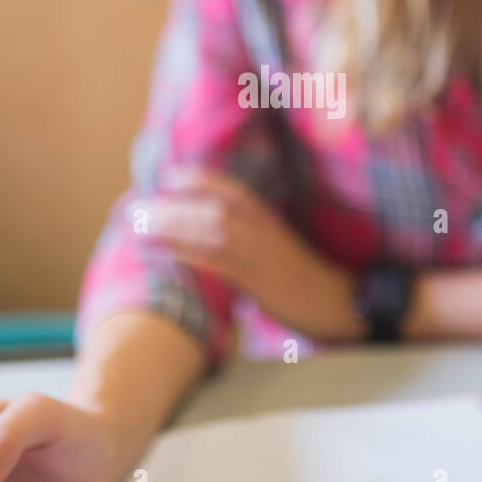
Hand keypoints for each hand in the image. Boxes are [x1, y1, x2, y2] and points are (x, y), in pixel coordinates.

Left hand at [139, 166, 365, 341]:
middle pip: (215, 209)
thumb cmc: (309, 280)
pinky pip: (221, 265)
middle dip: (176, 205)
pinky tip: (168, 253)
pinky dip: (191, 255)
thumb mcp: (281, 251)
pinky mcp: (262, 284)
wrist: (342, 304)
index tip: (170, 176)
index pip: (233, 192)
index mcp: (271, 222)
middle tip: (139, 205)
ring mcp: (264, 257)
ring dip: (176, 226)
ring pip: (214, 232)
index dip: (201, 181)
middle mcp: (266, 233)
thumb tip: (217, 233)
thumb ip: (254, 238)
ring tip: (142, 226)